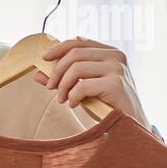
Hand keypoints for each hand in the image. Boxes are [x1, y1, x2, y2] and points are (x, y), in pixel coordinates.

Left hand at [34, 37, 149, 125]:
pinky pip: (81, 85)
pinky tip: (74, 105)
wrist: (129, 125)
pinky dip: (72, 96)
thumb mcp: (82, 89)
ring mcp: (117, 69)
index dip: (59, 48)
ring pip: (76, 69)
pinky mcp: (116, 84)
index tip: (44, 59)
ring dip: (63, 86)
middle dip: (56, 72)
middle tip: (50, 88)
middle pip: (74, 54)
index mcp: (110, 53)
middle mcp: (116, 56)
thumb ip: (63, 80)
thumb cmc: (106, 106)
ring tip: (62, 99)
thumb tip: (37, 74)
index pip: (80, 41)